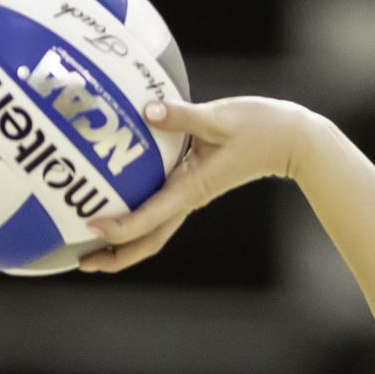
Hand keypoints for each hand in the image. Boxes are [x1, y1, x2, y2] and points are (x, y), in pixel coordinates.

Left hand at [77, 96, 318, 272]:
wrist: (291, 140)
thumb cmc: (260, 126)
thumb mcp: (219, 116)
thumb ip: (182, 115)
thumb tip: (147, 111)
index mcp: (191, 188)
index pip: (149, 218)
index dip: (119, 227)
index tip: (91, 224)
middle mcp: (188, 199)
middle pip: (148, 241)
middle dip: (115, 256)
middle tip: (82, 262)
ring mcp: (190, 196)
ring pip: (153, 232)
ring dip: (123, 245)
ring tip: (89, 247)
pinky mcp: (192, 187)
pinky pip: (158, 212)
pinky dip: (135, 220)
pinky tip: (115, 207)